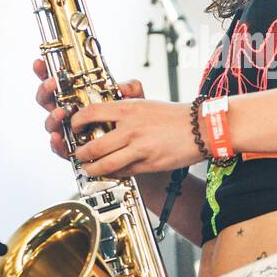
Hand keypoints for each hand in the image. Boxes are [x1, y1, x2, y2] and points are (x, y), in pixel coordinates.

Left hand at [32, 58, 200, 176]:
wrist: (202, 128)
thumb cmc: (175, 116)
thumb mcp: (146, 103)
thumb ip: (124, 106)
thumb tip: (103, 112)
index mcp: (129, 109)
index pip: (91, 113)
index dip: (76, 122)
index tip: (74, 126)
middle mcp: (131, 129)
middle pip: (93, 146)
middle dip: (80, 153)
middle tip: (78, 153)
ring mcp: (139, 148)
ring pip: (104, 164)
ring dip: (91, 168)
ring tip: (88, 168)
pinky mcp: (148, 164)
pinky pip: (122, 172)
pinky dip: (112, 173)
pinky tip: (109, 171)